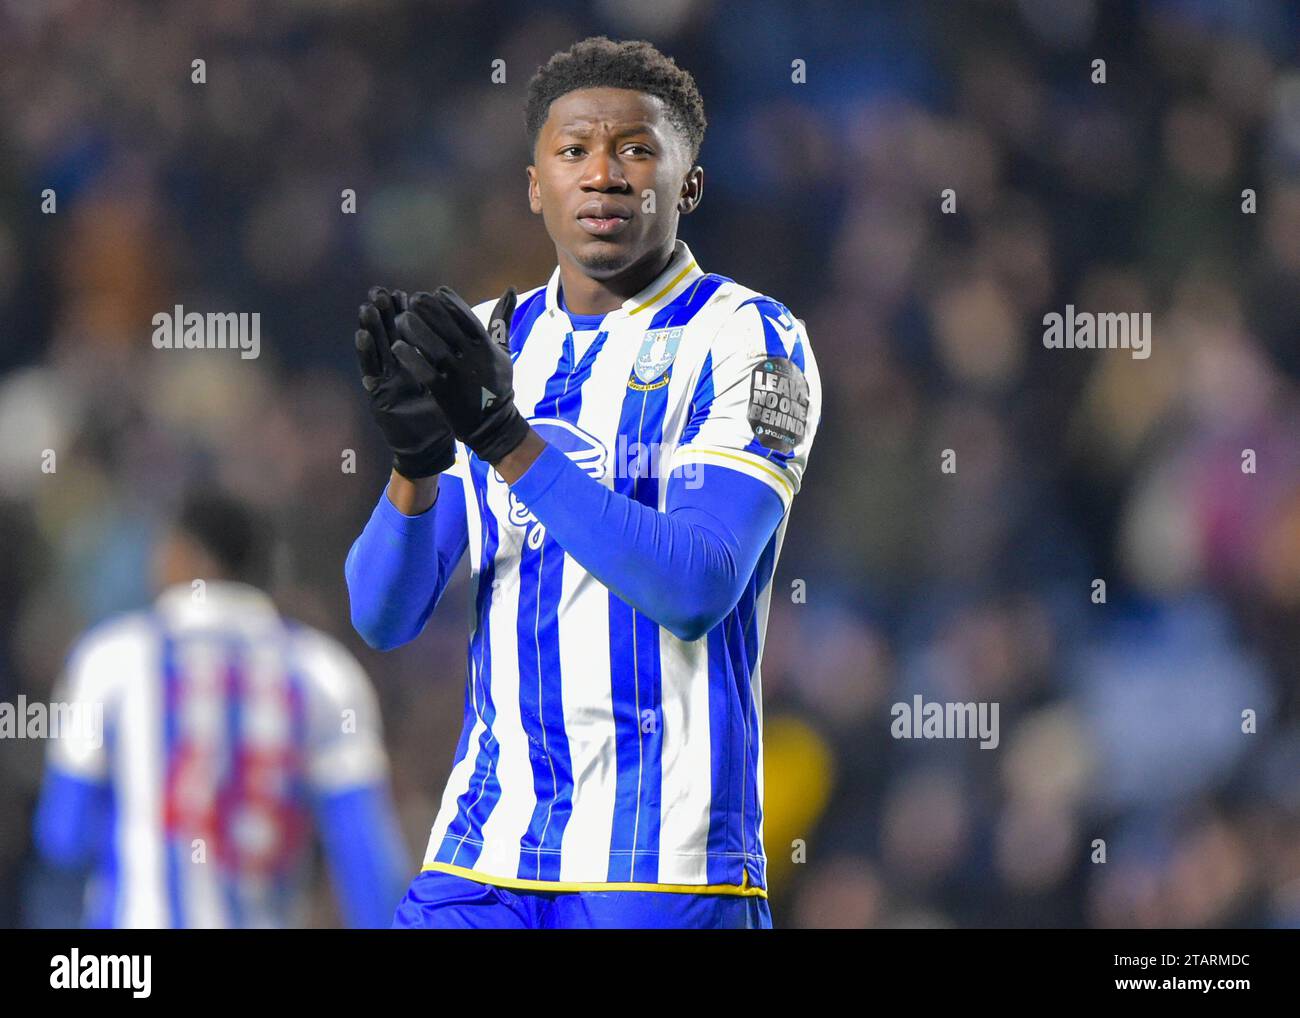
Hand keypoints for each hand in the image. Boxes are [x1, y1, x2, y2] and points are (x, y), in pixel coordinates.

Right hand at [354, 286, 456, 478]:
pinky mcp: (378, 393)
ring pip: (376, 347)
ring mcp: (386, 378)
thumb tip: (469, 333)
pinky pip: (370, 370)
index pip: (411, 330)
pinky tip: (362, 335)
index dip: (407, 312)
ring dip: (371, 326)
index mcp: (417, 360)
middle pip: (389, 334)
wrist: (431, 445)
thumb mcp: (452, 381)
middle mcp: (398, 367)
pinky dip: (365, 352)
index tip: (405, 292)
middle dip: (385, 313)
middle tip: (381, 291)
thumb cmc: (442, 412)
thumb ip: (457, 357)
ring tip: (368, 306)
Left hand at [391, 286, 529, 464]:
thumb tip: (511, 289)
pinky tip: (398, 346)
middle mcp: (473, 359)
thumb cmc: (497, 383)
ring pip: (434, 347)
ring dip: (416, 330)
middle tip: (415, 298)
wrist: (493, 423)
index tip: (436, 291)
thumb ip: (502, 320)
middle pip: (448, 328)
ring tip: (402, 317)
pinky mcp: (444, 392)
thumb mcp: (503, 350)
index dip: (451, 302)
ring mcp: (458, 375)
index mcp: (487, 347)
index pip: (468, 318)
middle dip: (430, 310)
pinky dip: (411, 358)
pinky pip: (424, 371)